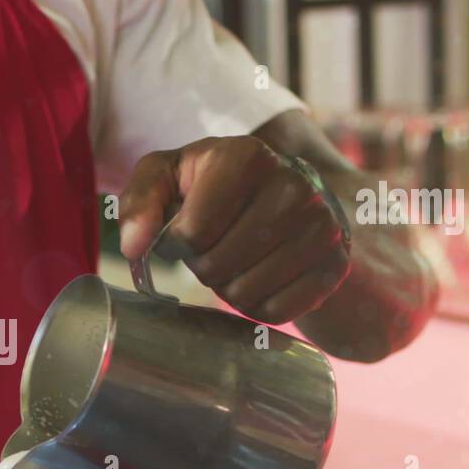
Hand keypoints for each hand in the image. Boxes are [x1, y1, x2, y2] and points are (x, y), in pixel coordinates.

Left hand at [119, 136, 350, 325]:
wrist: (284, 197)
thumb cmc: (211, 187)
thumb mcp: (167, 177)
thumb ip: (138, 202)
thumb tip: (133, 245)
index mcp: (247, 156)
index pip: (193, 232)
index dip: (179, 242)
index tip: (187, 229)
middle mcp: (295, 185)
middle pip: (216, 265)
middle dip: (203, 265)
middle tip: (213, 247)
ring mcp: (323, 225)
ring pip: (245, 293)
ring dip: (228, 288)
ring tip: (237, 260)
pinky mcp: (335, 265)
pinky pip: (277, 312)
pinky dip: (259, 306)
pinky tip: (262, 277)